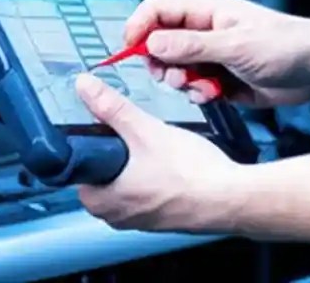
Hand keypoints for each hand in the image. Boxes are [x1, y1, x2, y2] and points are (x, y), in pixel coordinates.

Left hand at [75, 74, 242, 232]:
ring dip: (132, 171)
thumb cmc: (191, 172)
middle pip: (100, 182)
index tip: (99, 137)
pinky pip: (147, 198)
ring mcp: (143, 222)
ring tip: (150, 150)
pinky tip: (169, 165)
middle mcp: (120, 218)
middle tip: (128, 140)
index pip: (78, 176)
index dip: (88, 153)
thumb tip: (84, 87)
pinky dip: (152, 182)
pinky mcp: (165, 220)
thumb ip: (112, 108)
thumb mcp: (144, 130)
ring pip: (124, 191)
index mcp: (105, 202)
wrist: (232, 198)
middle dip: (112, 160)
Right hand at [126, 0, 309, 106]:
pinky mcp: (219, 77)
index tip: (131, 52)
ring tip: (202, 87)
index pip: (154, 10)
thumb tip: (153, 42)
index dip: (137, 28)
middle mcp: (203, 31)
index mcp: (205, 11)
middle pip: (158, 42)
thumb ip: (192, 45)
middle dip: (160, 63)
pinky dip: (199, 94)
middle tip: (174, 77)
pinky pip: (194, 86)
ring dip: (182, 81)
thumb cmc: (288, 46)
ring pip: (174, 68)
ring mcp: (211, 54)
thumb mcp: (236, 45)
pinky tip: (216, 95)